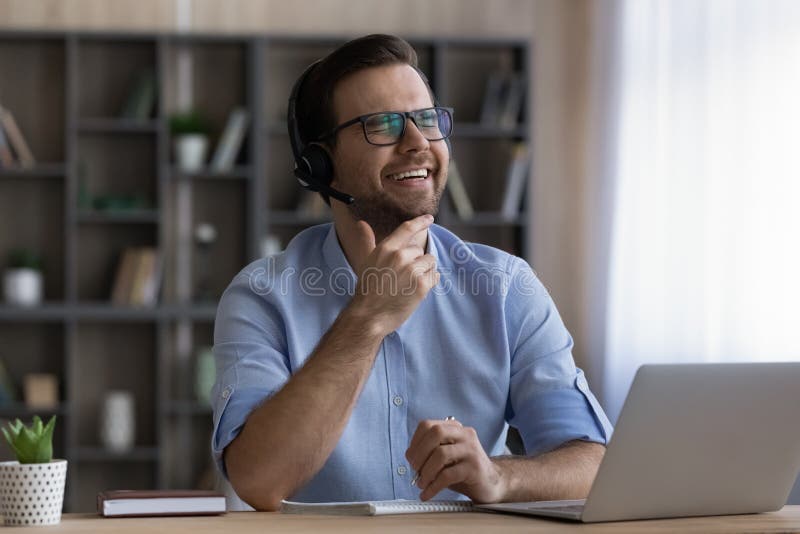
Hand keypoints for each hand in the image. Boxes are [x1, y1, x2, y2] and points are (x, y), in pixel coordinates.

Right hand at [350, 215, 438, 335]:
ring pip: (430, 262)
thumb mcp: (366, 261)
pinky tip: (416, 290)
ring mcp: (412, 270)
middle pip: (420, 249)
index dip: (420, 222)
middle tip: (403, 277)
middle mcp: (400, 256)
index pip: (407, 228)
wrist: (369, 316)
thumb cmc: (367, 290)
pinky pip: (435, 276)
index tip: (429, 219)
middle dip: (416, 261)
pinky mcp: (422, 286)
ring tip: (409, 283)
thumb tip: (361, 223)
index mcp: (386, 248)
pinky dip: (430, 283)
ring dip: (424, 271)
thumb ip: (367, 241)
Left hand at [405, 418, 504, 502]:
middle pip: (435, 432)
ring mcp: (471, 450)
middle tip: (415, 469)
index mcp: (455, 428)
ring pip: (441, 454)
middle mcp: (464, 435)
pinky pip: (448, 475)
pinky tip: (428, 493)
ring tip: (421, 483)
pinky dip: (433, 486)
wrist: (492, 483)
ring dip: (426, 471)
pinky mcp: (474, 468)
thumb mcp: (446, 457)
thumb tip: (411, 459)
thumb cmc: (464, 470)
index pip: (428, 425)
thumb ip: (430, 453)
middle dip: (419, 452)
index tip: (410, 457)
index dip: (415, 441)